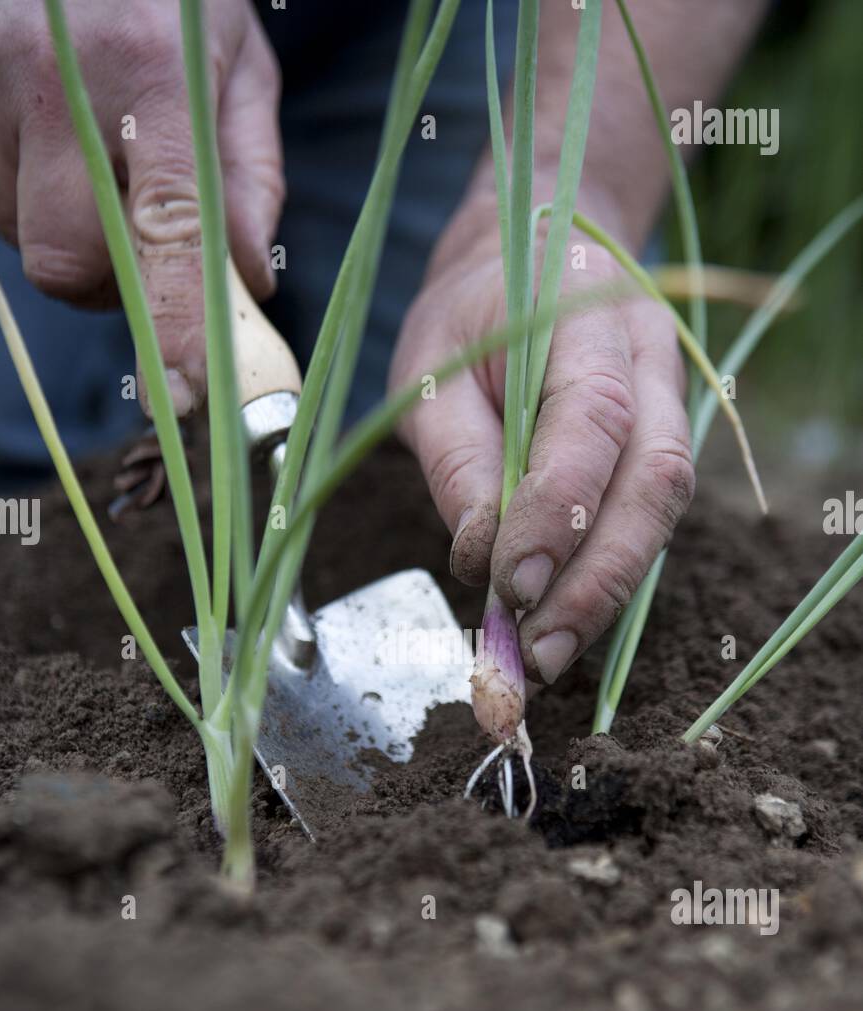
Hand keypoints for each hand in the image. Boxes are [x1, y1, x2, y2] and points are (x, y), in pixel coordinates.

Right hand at [0, 0, 283, 415]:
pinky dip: (23, 203)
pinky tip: (51, 148)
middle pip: (67, 262)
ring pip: (22, 240)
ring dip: (68, 236)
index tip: (187, 388)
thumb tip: (250, 284)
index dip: (176, 320)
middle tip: (143, 240)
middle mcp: (55, 81)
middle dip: (109, 281)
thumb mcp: (237, 59)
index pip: (166, 230)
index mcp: (151, 71)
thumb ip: (249, 175)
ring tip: (96, 162)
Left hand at [390, 193, 693, 686]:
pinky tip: (560, 624)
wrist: (540, 258)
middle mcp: (652, 361)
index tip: (509, 587)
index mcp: (589, 317)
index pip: (592, 421)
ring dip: (605, 594)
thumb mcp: (432, 368)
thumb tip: (478, 558)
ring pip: (662, 510)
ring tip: (543, 658)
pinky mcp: (663, 447)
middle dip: (595, 580)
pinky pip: (647, 520)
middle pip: (654, 481)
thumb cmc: (472, 314)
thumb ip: (456, 456)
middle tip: (535, 655)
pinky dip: (605, 578)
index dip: (557, 512)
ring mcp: (672, 404)